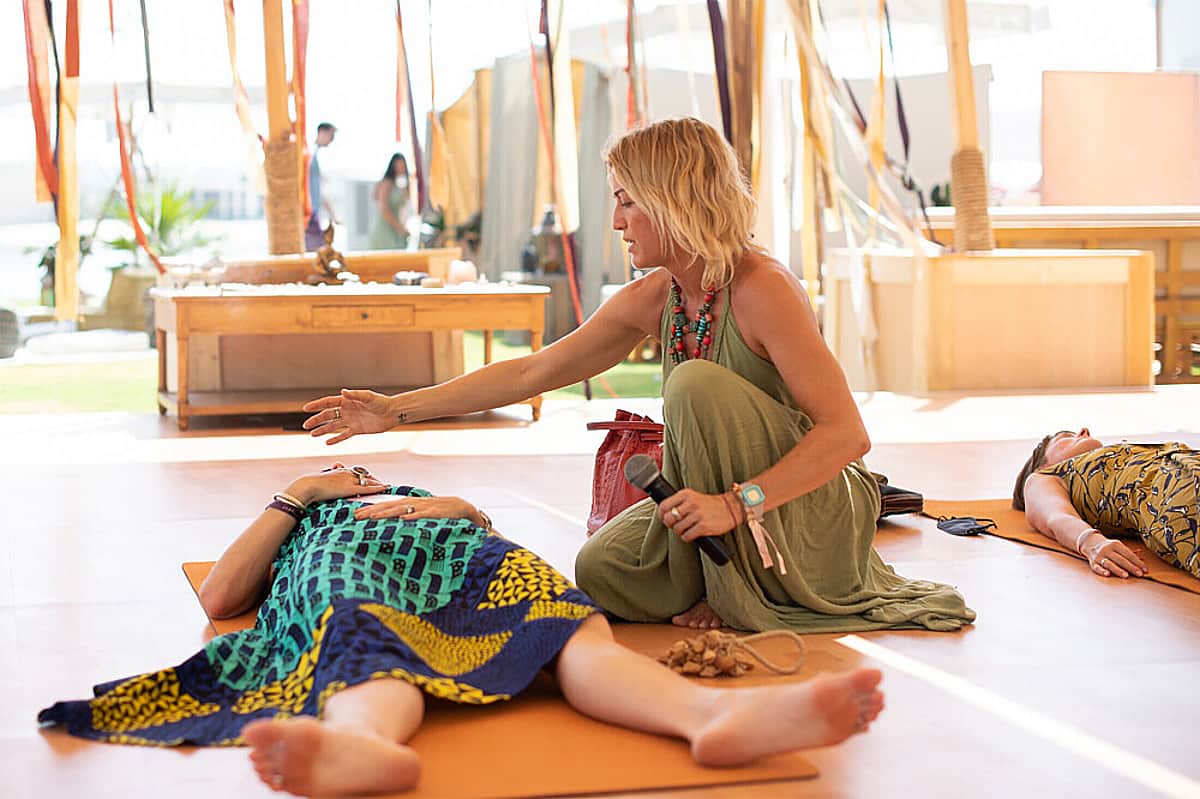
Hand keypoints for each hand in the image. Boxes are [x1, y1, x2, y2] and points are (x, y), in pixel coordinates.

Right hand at [284, 463, 386, 505]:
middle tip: (382, 483)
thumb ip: (332, 471)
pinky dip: (377, 488)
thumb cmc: (311, 484)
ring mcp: (349, 480)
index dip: (364, 475)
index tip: (371, 478)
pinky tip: (385, 488)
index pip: (356, 471)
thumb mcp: (323, 476)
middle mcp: (347, 473)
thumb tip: (336, 464)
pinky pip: (367, 488)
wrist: (307, 486)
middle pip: (364, 475)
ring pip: (368, 481)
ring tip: (386, 486)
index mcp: (340, 470)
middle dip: (373, 479)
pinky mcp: (349, 489)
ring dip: (378, 483)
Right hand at [302, 389, 400, 444]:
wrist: (393, 413)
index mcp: (347, 401)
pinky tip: (327, 443)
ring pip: (333, 426)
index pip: (328, 403)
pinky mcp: (357, 429)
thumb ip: (355, 395)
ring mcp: (351, 420)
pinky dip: (336, 439)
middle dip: (316, 420)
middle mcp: (347, 410)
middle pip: (328, 415)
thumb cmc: (382, 402)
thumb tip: (343, 392)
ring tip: (312, 434)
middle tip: (305, 425)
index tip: (306, 408)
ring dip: (322, 430)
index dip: (316, 405)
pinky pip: (344, 435)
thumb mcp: (368, 397)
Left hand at [354, 495, 482, 525]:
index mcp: (409, 504)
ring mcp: (424, 507)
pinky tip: (404, 519)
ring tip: (373, 516)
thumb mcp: (420, 513)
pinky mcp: (436, 513)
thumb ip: (406, 516)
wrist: (462, 508)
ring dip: (387, 512)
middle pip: (389, 506)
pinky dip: (414, 516)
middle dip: (372, 511)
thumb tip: (391, 524)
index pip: (386, 505)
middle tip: (356, 516)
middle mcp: (413, 503)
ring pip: (402, 509)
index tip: (354, 514)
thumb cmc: (439, 513)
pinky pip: (423, 514)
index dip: (370, 509)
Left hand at [659, 489, 737, 541]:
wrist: (731, 508)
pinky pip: (686, 536)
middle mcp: (691, 503)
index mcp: (686, 494)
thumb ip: (679, 503)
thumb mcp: (693, 497)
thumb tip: (664, 514)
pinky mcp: (703, 527)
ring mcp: (697, 515)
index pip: (664, 505)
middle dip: (671, 525)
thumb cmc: (710, 504)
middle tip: (677, 525)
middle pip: (669, 519)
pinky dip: (687, 538)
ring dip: (680, 532)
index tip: (664, 518)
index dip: (661, 515)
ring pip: (677, 529)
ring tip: (686, 529)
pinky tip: (692, 534)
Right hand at [1081, 533, 1146, 577]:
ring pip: (1109, 563)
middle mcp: (1107, 549)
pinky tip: (1107, 574)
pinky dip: (1102, 571)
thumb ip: (1130, 552)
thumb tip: (1142, 554)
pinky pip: (1097, 567)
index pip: (1128, 554)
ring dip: (1118, 570)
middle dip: (1131, 567)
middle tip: (1139, 574)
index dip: (1137, 562)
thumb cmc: (1109, 547)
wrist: (1090, 543)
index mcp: (1115, 545)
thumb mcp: (1119, 547)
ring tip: (1126, 575)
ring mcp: (1099, 556)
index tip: (1145, 570)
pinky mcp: (1093, 563)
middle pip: (1120, 559)